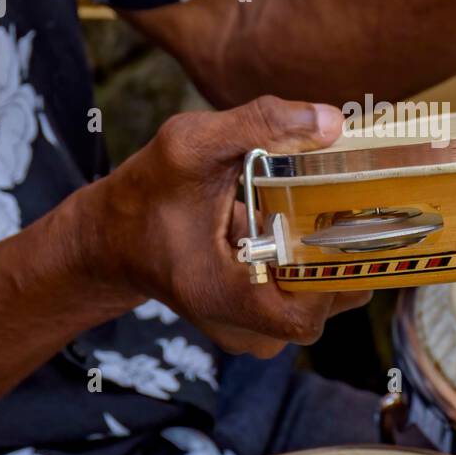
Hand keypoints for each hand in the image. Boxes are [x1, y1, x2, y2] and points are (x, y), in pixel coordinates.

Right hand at [87, 96, 370, 357]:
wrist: (115, 236)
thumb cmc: (147, 193)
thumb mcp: (189, 144)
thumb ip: (259, 125)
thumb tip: (333, 122)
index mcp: (222, 297)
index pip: (305, 315)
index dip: (332, 268)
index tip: (337, 216)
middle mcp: (244, 329)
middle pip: (327, 303)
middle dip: (340, 250)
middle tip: (340, 201)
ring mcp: (254, 331)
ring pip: (325, 299)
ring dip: (330, 253)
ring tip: (320, 209)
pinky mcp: (260, 320)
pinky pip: (309, 296)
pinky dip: (315, 260)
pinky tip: (301, 224)